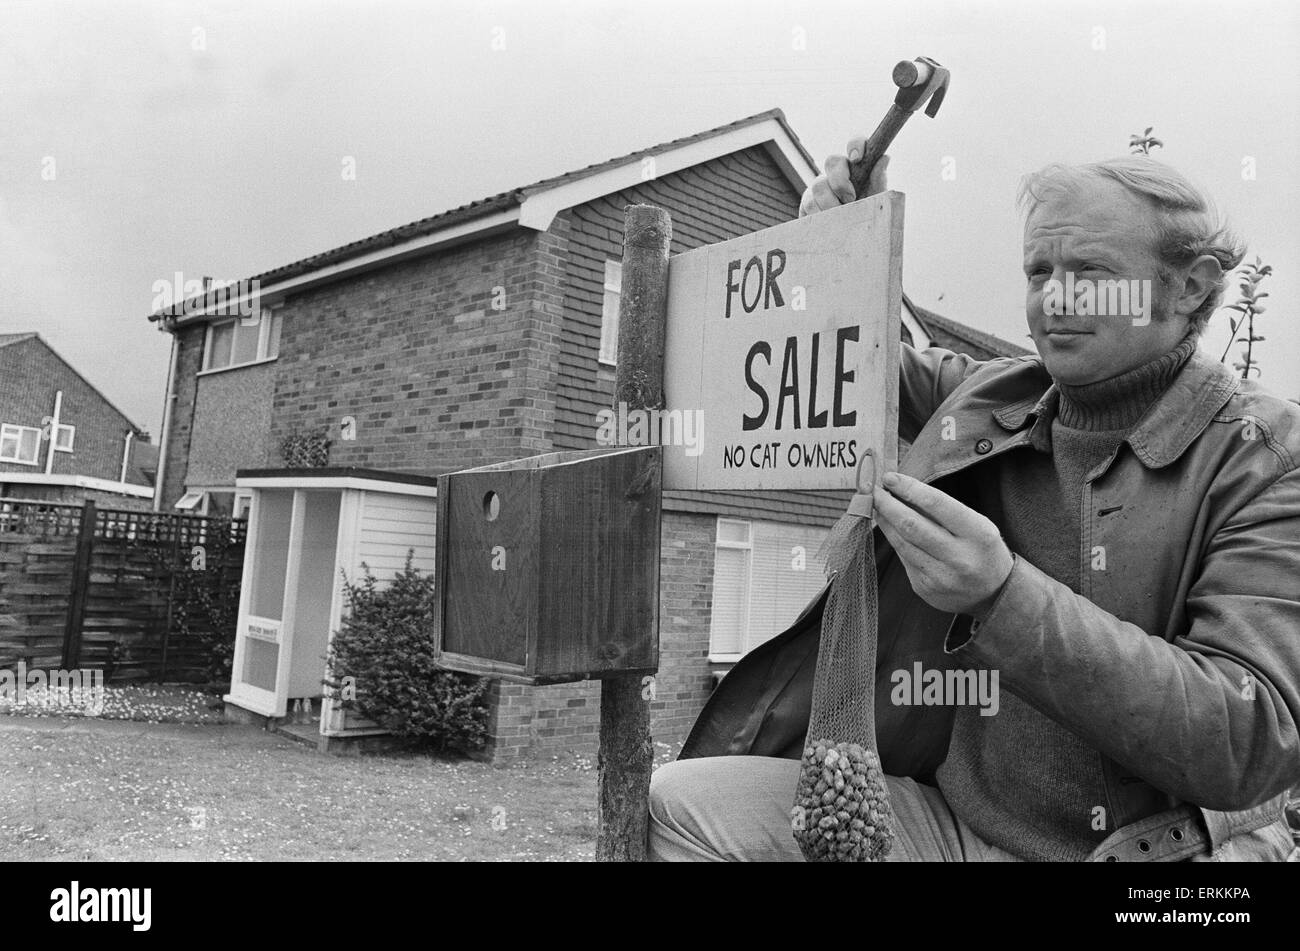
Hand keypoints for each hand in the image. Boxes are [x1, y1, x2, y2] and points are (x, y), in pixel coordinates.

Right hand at [798, 142, 889, 216]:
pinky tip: (827, 223)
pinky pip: (807, 203)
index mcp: (857, 167)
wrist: (853, 241)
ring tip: (840, 218)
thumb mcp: (877, 200)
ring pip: (818, 184)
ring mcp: (820, 186)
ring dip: (830, 204)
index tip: (857, 158)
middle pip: (831, 161)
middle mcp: (837, 172)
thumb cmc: (867, 217)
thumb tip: (885, 158)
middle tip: (851, 199)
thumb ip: (879, 180)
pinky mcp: (807, 202)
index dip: (855, 145)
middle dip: (840, 181)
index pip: (855, 144)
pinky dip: (819, 215)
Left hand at [873, 471, 1013, 616]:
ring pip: (901, 542)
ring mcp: (940, 576)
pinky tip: (890, 528)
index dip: (908, 488)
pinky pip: (902, 558)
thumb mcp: (976, 524)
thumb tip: (901, 488)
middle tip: (874, 489)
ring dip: (884, 521)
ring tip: (876, 505)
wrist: (994, 594)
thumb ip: (942, 509)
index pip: (936, 504)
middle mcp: (959, 557)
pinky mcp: (924, 588)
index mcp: (978, 534)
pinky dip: (894, 540)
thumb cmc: (982, 550)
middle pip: (911, 525)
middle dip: (887, 504)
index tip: (889, 477)